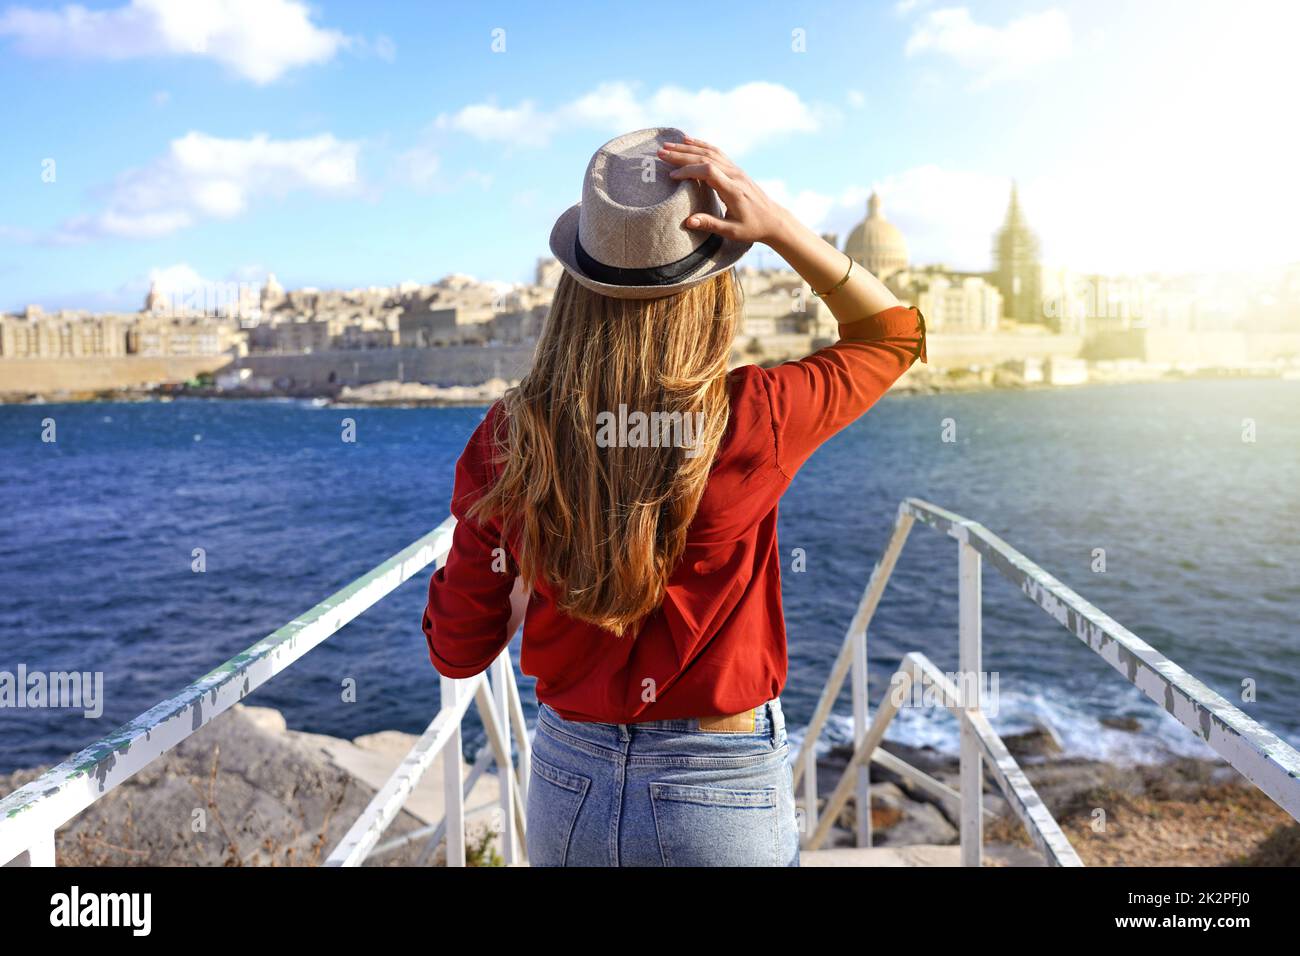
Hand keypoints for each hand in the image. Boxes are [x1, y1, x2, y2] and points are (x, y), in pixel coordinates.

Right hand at [658, 135, 792, 246]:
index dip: (689, 171)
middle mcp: (734, 175)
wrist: (773, 219)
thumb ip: (710, 224)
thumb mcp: (732, 231)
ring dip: (688, 148)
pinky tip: (688, 141)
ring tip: (669, 145)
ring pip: (710, 152)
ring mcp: (736, 170)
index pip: (708, 171)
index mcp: (733, 190)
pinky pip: (716, 152)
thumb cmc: (752, 228)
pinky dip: (701, 145)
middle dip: (682, 155)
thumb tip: (688, 221)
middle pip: (706, 158)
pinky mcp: (735, 169)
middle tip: (661, 154)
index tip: (672, 176)